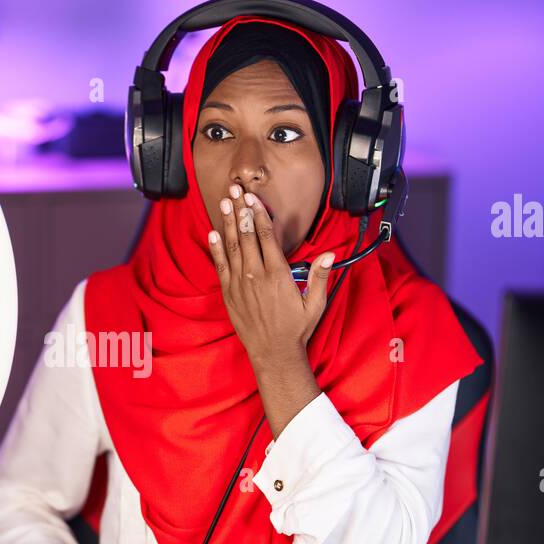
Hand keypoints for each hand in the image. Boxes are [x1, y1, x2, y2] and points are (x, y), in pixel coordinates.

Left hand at [205, 185, 334, 366]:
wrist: (273, 352)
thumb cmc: (296, 328)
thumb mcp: (315, 304)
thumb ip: (320, 277)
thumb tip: (329, 255)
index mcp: (278, 275)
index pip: (266, 236)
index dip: (259, 214)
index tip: (253, 198)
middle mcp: (256, 276)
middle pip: (246, 235)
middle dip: (241, 211)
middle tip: (235, 190)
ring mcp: (240, 284)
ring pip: (232, 247)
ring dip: (228, 223)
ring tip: (224, 202)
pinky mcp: (229, 293)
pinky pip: (220, 266)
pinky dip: (216, 248)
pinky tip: (213, 232)